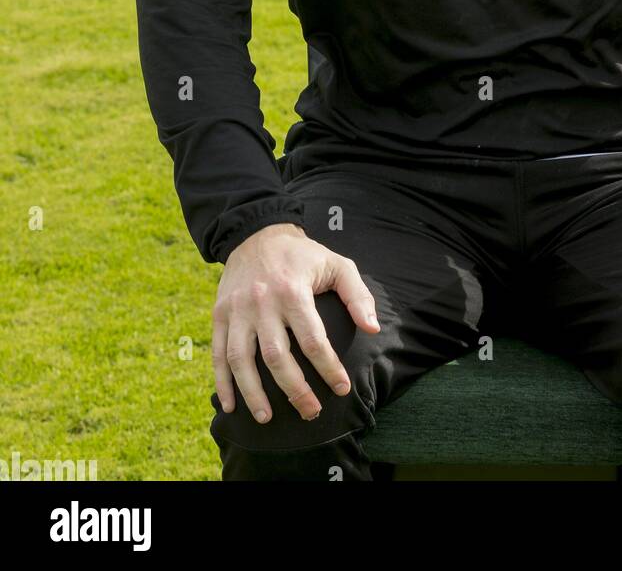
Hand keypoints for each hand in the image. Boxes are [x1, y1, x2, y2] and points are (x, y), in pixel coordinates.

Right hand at [212, 223, 379, 424]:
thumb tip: (372, 329)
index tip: (341, 388)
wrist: (257, 234)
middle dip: (294, 390)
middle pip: (277, 357)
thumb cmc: (303, 256)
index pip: (313, 340)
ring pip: (241, 360)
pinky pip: (217, 353)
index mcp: (293, 291)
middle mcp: (262, 302)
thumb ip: (357, 295)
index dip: (328, 368)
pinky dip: (221, 382)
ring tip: (267, 419)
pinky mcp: (219, 314)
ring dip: (253, 393)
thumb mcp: (337, 264)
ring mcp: (237, 309)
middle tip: (311, 412)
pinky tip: (229, 405)